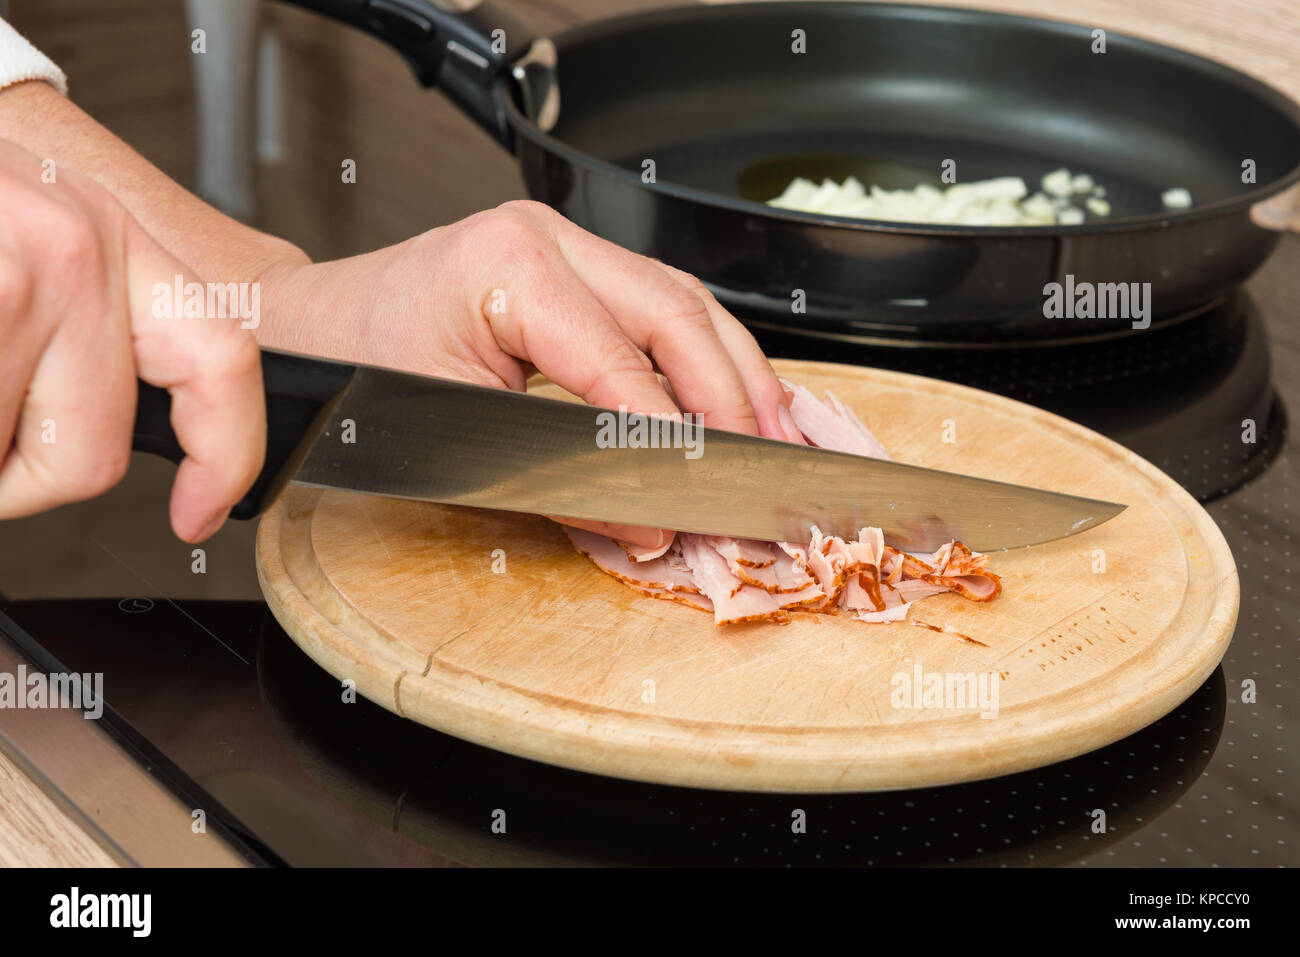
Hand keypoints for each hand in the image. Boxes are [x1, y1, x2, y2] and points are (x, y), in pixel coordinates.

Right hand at [0, 140, 264, 540]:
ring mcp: (12, 274)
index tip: (198, 513)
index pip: (218, 360)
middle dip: (15, 475)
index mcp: (106, 237)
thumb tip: (98, 438)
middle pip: (90, 456)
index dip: (224, 454)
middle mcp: (71, 249)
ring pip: (5, 460)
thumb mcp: (20, 238)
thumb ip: (77, 330)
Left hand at [257, 200, 800, 545]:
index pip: (622, 361)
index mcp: (507, 264)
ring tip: (777, 430)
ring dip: (737, 368)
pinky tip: (736, 391)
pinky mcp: (568, 264)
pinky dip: (707, 352)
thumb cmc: (350, 370)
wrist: (304, 330)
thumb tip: (647, 524)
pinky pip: (660, 302)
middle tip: (773, 457)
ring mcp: (560, 241)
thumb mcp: (446, 437)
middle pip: (676, 312)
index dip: (671, 436)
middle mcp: (543, 237)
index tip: (701, 496)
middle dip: (734, 393)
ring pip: (684, 299)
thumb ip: (555, 484)